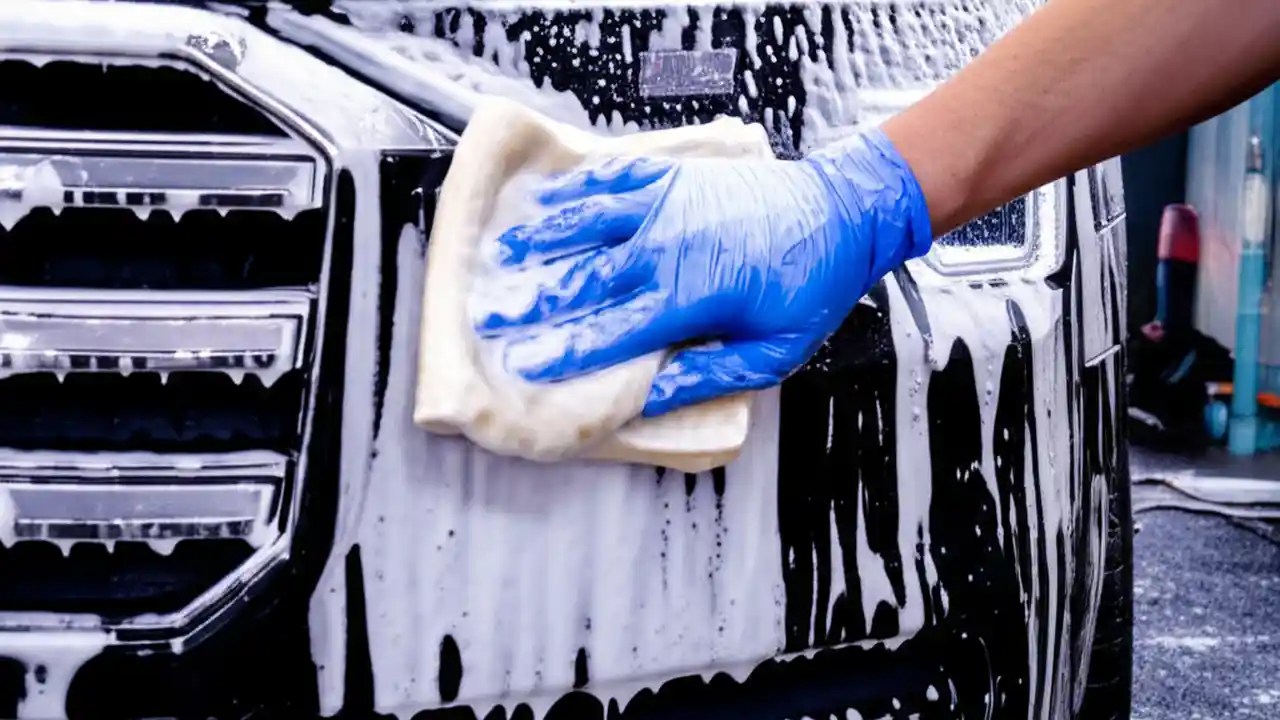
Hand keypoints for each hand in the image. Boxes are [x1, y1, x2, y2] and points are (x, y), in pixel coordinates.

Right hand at [475, 128, 932, 416]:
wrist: (844, 209)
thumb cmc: (811, 284)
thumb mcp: (773, 350)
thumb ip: (709, 375)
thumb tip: (648, 398)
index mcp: (690, 296)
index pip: (611, 332)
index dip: (563, 351)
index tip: (524, 365)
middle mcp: (667, 246)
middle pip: (586, 277)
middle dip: (535, 299)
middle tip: (490, 314)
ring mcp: (668, 203)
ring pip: (589, 221)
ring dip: (543, 237)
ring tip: (502, 250)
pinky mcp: (676, 176)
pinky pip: (616, 177)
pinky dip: (580, 188)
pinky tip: (552, 197)